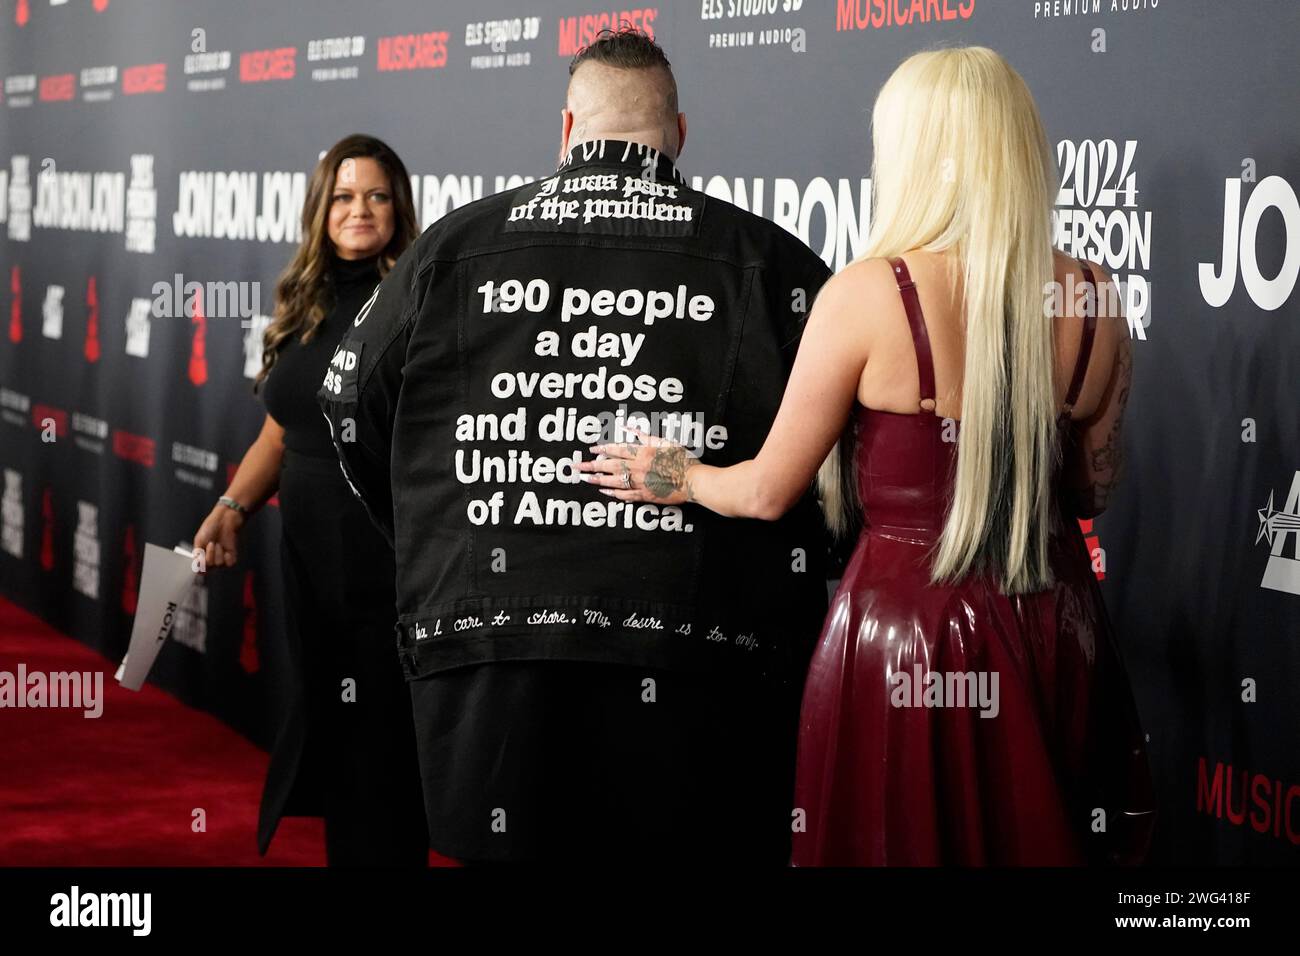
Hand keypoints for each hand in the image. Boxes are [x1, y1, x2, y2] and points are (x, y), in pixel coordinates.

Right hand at [193, 504, 245, 568]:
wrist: (223, 520)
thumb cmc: (210, 528)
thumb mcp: (199, 541)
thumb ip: (197, 554)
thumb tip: (196, 566)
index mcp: (201, 556)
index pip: (199, 570)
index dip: (199, 569)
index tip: (199, 561)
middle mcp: (211, 559)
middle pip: (208, 568)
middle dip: (209, 555)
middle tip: (211, 543)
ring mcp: (221, 558)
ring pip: (218, 564)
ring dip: (217, 553)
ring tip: (218, 543)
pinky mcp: (232, 556)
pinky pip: (228, 564)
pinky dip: (227, 557)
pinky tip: (226, 549)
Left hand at [577, 427, 697, 504]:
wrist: (694, 481)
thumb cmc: (682, 459)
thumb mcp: (664, 442)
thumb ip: (644, 436)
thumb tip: (628, 427)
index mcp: (642, 452)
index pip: (616, 450)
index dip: (602, 449)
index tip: (591, 449)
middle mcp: (637, 468)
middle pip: (609, 466)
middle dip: (591, 465)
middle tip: (576, 466)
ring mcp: (640, 483)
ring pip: (613, 481)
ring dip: (597, 480)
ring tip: (585, 478)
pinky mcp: (645, 495)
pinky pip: (624, 495)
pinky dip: (613, 493)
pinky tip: (604, 491)